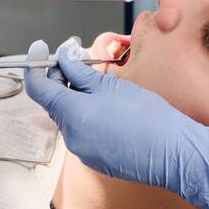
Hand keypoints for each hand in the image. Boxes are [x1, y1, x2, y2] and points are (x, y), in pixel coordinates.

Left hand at [23, 39, 208, 208]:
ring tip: (97, 81)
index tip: (39, 49)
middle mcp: (72, 136)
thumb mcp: (111, 85)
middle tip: (75, 57)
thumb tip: (64, 57)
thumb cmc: (147, 117)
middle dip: (60, 78)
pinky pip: (83, 131)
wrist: (173, 153)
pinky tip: (107, 105)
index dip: (35, 65)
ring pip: (69, 116)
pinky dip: (87, 114)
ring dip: (75, 96)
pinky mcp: (96, 159)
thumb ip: (81, 72)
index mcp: (72, 115)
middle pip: (54, 101)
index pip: (39, 88)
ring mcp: (83, 151)